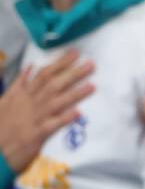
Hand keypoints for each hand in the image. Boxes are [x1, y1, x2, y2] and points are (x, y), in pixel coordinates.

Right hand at [0, 50, 93, 174]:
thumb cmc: (0, 125)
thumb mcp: (4, 100)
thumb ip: (19, 84)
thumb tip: (30, 67)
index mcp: (23, 94)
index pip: (44, 74)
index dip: (60, 63)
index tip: (75, 53)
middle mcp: (29, 103)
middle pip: (53, 84)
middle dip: (72, 73)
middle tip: (91, 64)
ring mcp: (33, 118)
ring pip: (56, 102)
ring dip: (74, 94)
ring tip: (92, 86)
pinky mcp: (35, 135)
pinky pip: (52, 125)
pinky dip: (64, 118)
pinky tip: (78, 113)